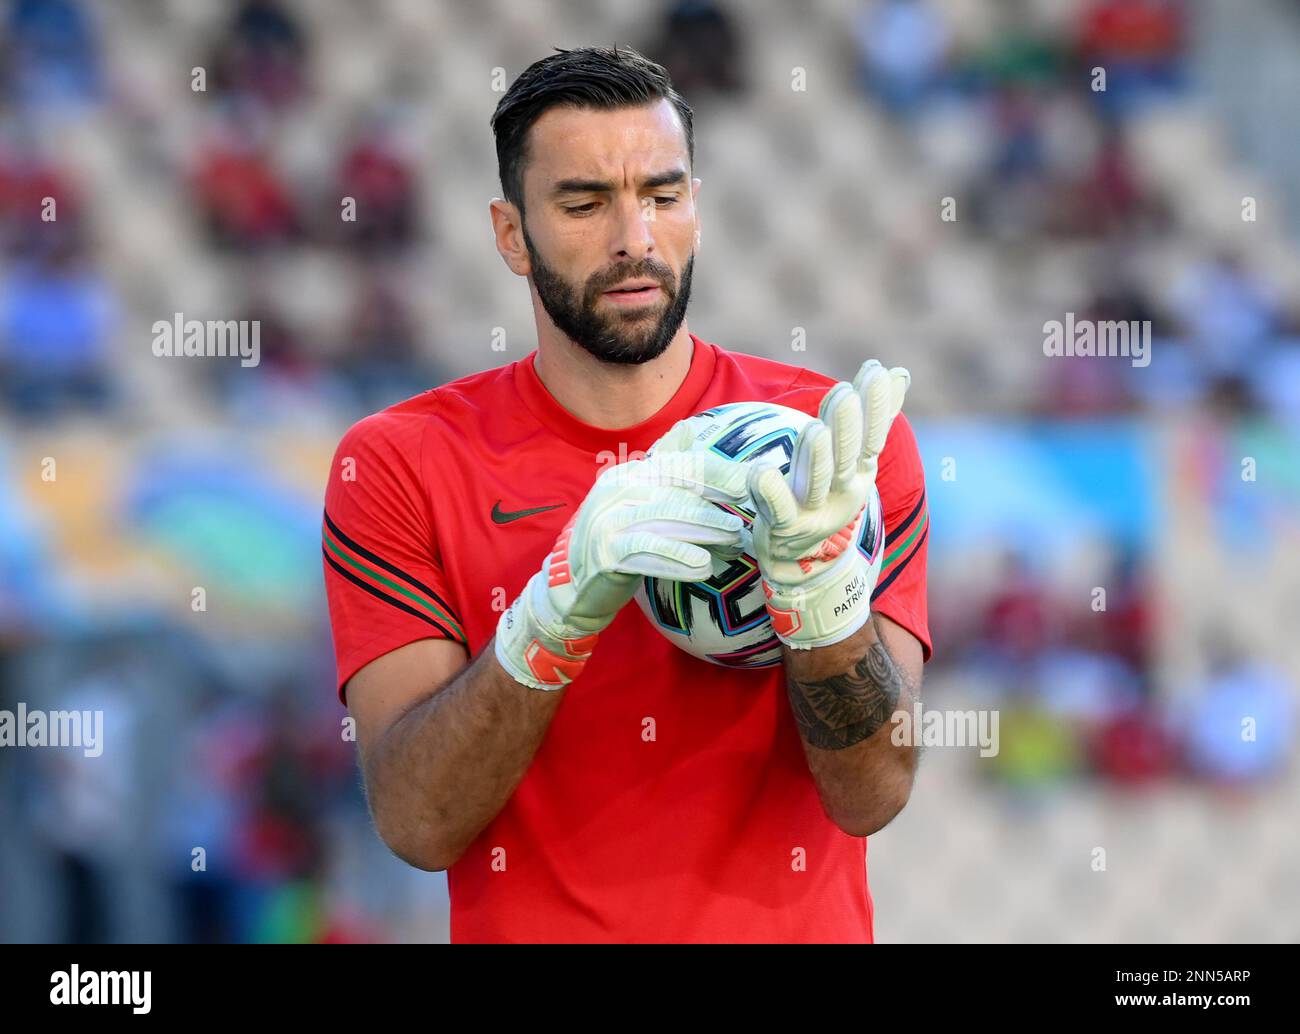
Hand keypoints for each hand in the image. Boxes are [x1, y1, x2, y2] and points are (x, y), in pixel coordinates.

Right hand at [495, 452, 749, 689]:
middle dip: (716, 504)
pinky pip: (651, 553)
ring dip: (706, 531)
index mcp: (628, 474)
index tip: (749, 485)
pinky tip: (704, 567)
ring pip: (668, 520)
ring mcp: (609, 521)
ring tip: (733, 540)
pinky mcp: (606, 553)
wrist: (571, 587)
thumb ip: (666, 476)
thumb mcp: (638, 503)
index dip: (718, 474)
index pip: (681, 465)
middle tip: (746, 519)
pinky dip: (680, 560)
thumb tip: (695, 437)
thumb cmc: (617, 544)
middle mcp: (617, 491)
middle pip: (678, 491)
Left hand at [749, 360, 909, 648]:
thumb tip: (898, 372)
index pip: (872, 436)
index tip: (875, 371)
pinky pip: (777, 510)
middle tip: (845, 393)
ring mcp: (813, 511)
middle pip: (846, 457)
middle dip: (847, 426)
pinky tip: (758, 472)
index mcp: (859, 470)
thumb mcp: (855, 457)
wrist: (800, 555)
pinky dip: (768, 493)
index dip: (876, 406)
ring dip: (816, 458)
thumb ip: (874, 416)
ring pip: (816, 482)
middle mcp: (842, 490)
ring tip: (815, 430)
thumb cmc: (826, 493)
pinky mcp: (783, 527)